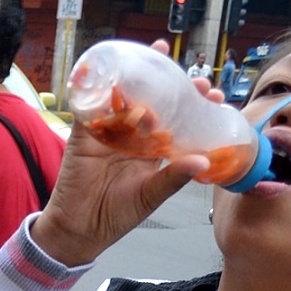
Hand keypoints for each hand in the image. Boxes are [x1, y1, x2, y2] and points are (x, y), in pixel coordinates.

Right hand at [31, 38, 218, 267]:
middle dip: (172, 85)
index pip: (174, 120)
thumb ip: (173, 177)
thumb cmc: (115, 216)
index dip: (191, 104)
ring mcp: (107, 132)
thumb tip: (203, 161)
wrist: (78, 231)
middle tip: (195, 79)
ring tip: (161, 60)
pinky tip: (115, 71)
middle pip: (152, 101)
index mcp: (150, 150)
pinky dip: (98, 88)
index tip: (212, 94)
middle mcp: (131, 136)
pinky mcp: (84, 134)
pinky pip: (90, 106)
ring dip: (140, 79)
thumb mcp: (150, 196)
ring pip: (125, 97)